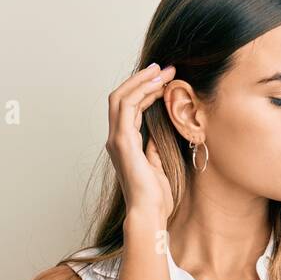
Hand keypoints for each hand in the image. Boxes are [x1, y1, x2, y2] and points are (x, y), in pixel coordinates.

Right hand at [106, 62, 175, 224]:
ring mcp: (116, 139)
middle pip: (121, 96)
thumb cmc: (155, 195)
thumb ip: (154, 145)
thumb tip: (159, 131)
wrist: (149, 212)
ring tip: (163, 71)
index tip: (164, 80)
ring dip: (142, 81)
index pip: (129, 107)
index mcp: (124, 143)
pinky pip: (128, 107)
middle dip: (142, 79)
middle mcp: (116, 139)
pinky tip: (158, 87)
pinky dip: (142, 93)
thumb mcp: (157, 163)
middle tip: (164, 68)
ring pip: (121, 97)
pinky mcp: (122, 142)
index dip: (144, 90)